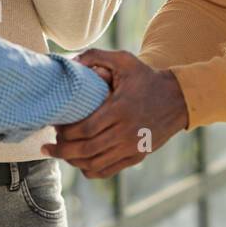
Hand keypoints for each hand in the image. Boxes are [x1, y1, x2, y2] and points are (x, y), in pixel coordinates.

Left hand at [41, 49, 189, 178]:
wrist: (178, 99)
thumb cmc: (146, 78)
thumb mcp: (125, 60)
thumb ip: (96, 56)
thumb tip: (71, 61)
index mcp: (121, 109)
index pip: (86, 129)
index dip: (66, 132)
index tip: (55, 127)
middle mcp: (127, 132)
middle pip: (87, 150)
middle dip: (62, 150)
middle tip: (48, 146)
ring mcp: (133, 147)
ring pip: (95, 164)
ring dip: (73, 162)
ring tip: (59, 154)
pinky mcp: (137, 156)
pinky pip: (107, 170)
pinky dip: (89, 170)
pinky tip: (78, 162)